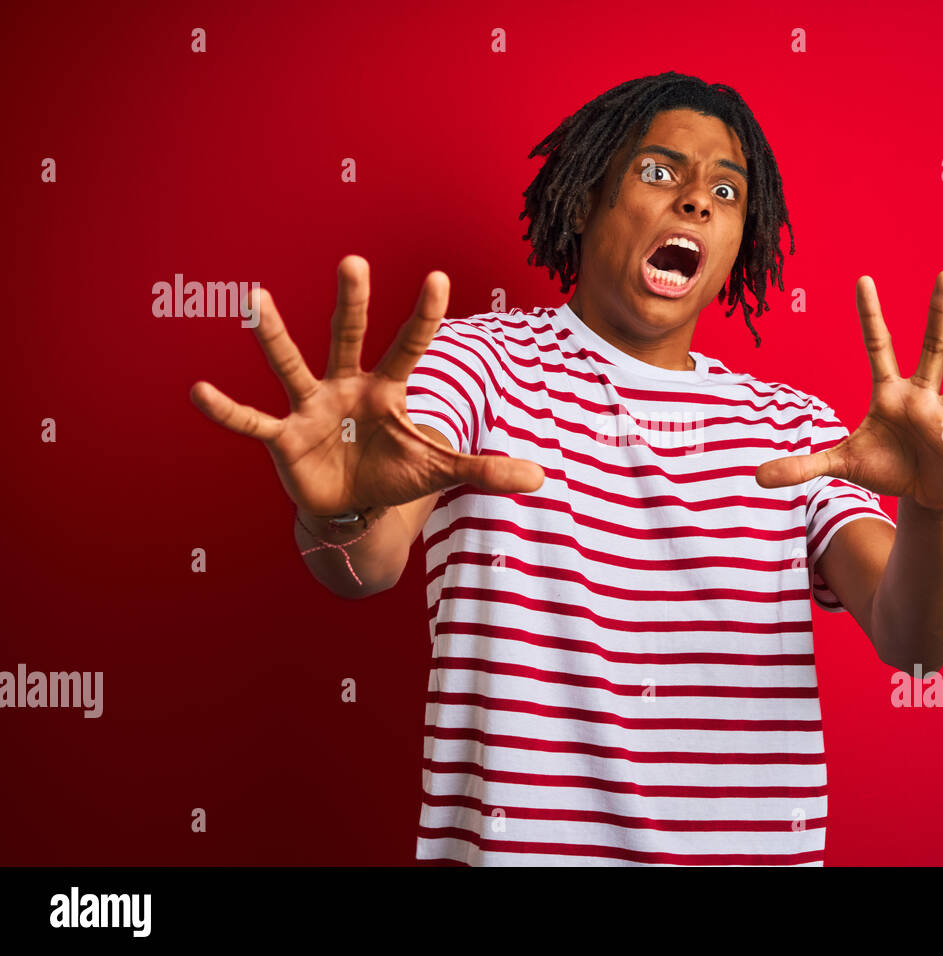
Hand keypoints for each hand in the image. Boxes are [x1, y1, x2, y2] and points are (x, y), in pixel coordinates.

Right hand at [189, 255, 544, 515]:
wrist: (351, 506)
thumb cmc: (394, 474)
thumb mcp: (440, 471)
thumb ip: (485, 469)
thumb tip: (543, 479)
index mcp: (387, 390)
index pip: (410, 346)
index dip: (423, 316)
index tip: (439, 278)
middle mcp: (347, 387)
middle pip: (350, 337)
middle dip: (352, 302)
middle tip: (354, 261)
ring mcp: (312, 408)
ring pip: (293, 365)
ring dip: (275, 336)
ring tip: (256, 299)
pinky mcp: (284, 437)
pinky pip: (252, 420)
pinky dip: (227, 410)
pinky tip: (199, 390)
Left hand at [754, 270, 942, 510]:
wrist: (923, 494)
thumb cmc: (886, 467)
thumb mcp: (841, 464)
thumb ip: (802, 465)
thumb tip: (756, 475)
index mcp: (890, 393)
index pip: (877, 346)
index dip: (870, 316)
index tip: (863, 280)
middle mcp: (922, 395)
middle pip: (932, 346)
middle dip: (938, 312)